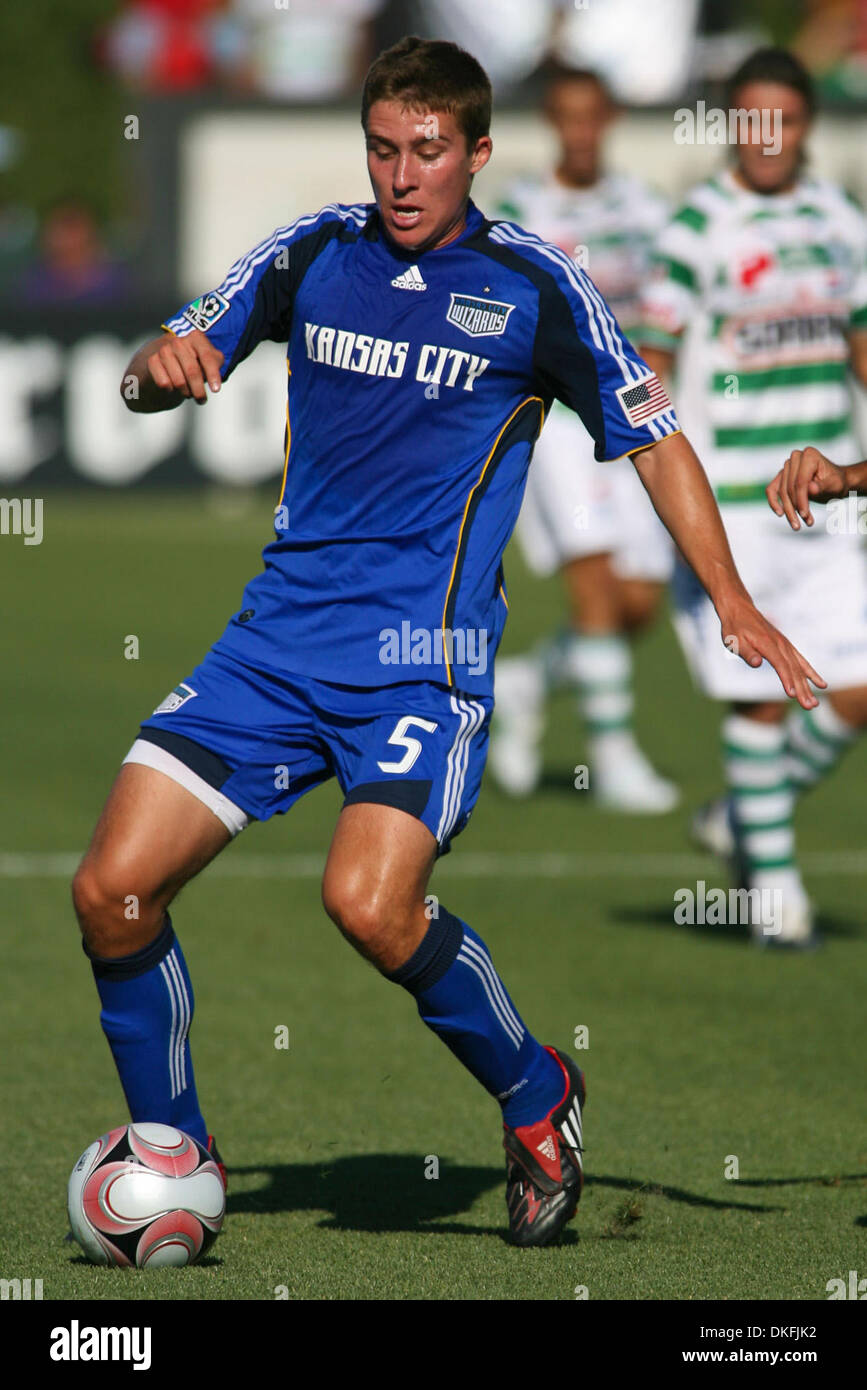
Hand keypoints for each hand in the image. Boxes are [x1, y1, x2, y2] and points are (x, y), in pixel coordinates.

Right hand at [146, 330, 224, 404]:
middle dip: (199, 390)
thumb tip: (217, 368)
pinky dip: (170, 390)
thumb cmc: (189, 362)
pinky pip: (165, 383)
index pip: (207, 356)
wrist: (162, 364)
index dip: (213, 374)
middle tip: (201, 400)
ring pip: (179, 380)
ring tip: (187, 392)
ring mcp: (164, 350)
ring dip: (185, 392)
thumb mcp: (206, 360)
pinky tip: (172, 387)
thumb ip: (216, 362)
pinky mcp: (152, 361)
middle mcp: (179, 341)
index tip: (216, 390)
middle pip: (193, 371)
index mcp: (195, 338)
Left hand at [717, 591, 825, 708]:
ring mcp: (785, 645)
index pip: (780, 664)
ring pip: (800, 668)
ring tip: (815, 703)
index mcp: (767, 643)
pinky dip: (811, 673)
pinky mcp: (786, 646)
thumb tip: (757, 664)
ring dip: (808, 686)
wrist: (739, 609)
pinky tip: (820, 684)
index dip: (787, 680)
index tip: (792, 695)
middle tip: (809, 706)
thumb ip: (746, 652)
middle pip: (793, 669)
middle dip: (802, 689)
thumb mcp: (733, 640)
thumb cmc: (734, 627)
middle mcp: (780, 644)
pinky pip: (801, 661)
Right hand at [766, 447, 846, 528]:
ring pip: (781, 492)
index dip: (801, 500)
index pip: (800, 482)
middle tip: (804, 523)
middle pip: (789, 488)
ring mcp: (787, 466)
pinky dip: (773, 502)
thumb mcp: (835, 485)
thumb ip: (823, 486)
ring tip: (797, 525)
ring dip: (788, 510)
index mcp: (809, 455)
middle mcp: (796, 457)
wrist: (834, 482)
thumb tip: (810, 488)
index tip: (805, 516)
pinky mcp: (782, 475)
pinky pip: (772, 489)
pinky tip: (780, 513)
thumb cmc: (836, 482)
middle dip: (795, 508)